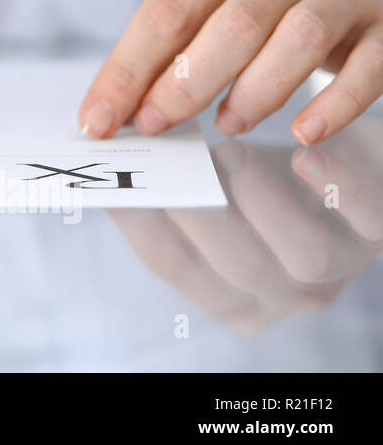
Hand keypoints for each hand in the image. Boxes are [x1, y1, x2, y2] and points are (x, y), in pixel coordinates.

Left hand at [81, 0, 382, 144]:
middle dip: (184, 84)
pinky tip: (306, 132)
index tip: (99, 119)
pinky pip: (366, 68)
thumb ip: (172, 44)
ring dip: (254, 94)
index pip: (167, 10)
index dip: (128, 70)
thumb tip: (116, 109)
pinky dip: (335, 105)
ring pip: (296, 41)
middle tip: (155, 125)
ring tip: (227, 124)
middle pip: (232, 26)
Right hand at [110, 119, 382, 331]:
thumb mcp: (205, 186)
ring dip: (262, 203)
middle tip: (172, 167)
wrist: (335, 160)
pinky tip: (305, 155)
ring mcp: (341, 262)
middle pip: (239, 267)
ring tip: (228, 152)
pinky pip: (368, 215)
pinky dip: (338, 187)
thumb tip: (92, 153)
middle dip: (200, 215)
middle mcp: (285, 291)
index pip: (173, 264)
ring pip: (305, 256)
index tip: (115, 182)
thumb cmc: (258, 173)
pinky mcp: (380, 221)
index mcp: (229, 291)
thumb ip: (162, 182)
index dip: (141, 223)